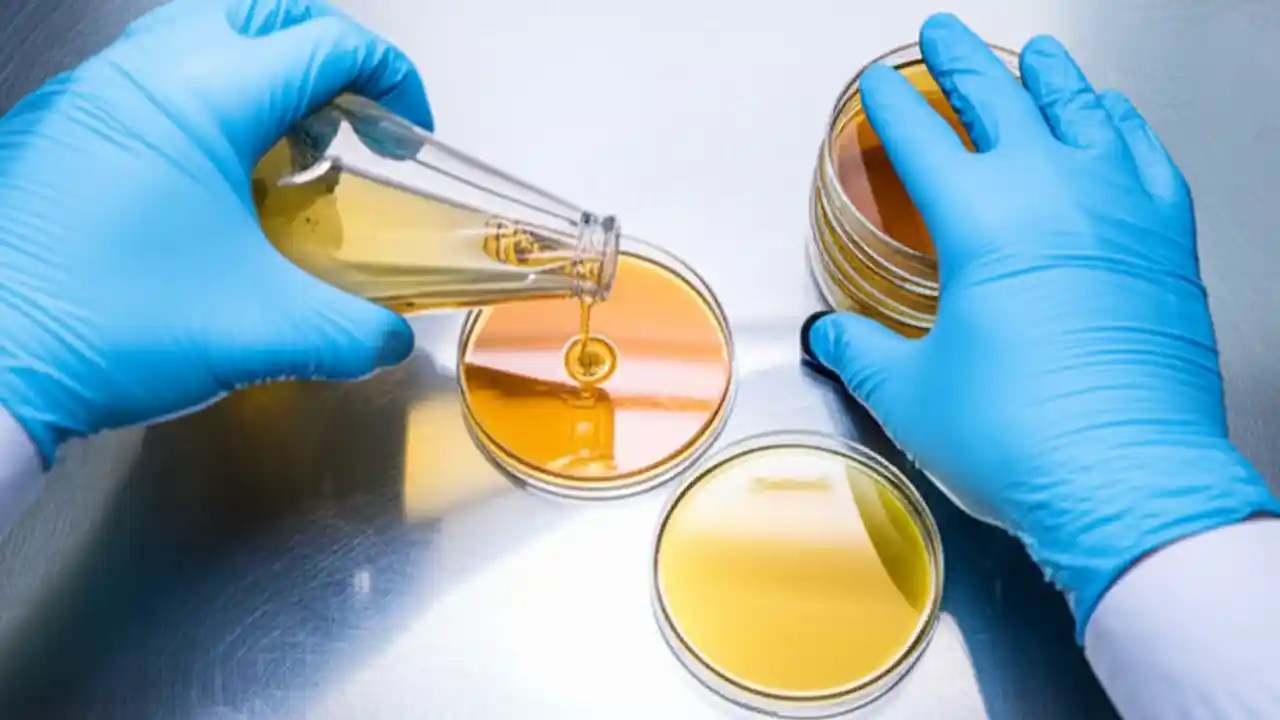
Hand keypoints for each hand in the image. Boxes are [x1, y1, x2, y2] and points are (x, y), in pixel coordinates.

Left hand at [0, 0, 432, 463]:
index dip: (389, 78)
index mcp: (204, 97)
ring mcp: (90, 96)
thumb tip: (389, 340)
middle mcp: (141, 74)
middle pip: (261, 13)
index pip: (326, 45)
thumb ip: (352, 333)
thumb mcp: (264, 332)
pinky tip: (212, 180)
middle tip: (354, 113)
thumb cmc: (114, 328)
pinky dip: (202, 103)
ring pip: (196, 37)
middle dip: (326, 53)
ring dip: (261, 76)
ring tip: (286, 148)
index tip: (406, 130)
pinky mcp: (58, 131)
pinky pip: (145, 80)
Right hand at [803, 14, 1277, 634]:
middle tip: (942, 34)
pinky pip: (1147, 156)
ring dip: (1052, 77)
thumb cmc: (1019, 437)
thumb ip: (863, 352)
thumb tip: (831, 336)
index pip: (921, 139)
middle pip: (1002, 101)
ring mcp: (1120, 210)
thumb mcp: (912, 395)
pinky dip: (1125, 126)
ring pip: (1083, 112)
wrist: (1126, 480)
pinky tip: (1115, 119)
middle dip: (961, 63)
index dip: (889, 106)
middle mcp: (1053, 194)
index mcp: (980, 220)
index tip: (876, 84)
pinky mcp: (1168, 243)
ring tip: (1037, 54)